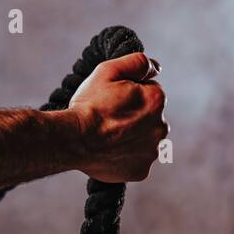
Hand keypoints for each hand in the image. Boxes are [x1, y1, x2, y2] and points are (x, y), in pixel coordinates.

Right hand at [68, 52, 168, 182]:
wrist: (72, 140)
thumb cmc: (88, 106)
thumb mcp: (107, 71)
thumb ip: (138, 62)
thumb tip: (155, 67)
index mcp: (157, 100)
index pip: (149, 91)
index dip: (128, 92)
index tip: (112, 98)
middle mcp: (161, 127)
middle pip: (149, 117)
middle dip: (133, 115)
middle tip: (107, 117)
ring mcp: (151, 151)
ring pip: (143, 139)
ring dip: (130, 136)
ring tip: (106, 135)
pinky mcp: (141, 170)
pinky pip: (136, 160)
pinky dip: (125, 156)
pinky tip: (108, 151)